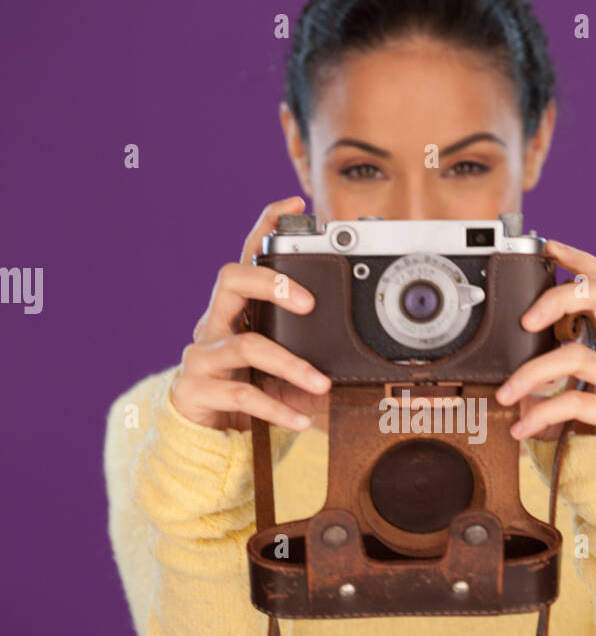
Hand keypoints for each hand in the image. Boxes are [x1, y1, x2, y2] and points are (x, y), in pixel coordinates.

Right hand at [170, 196, 331, 431]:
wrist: (203, 431)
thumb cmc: (245, 388)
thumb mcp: (278, 364)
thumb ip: (306, 353)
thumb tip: (358, 357)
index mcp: (235, 309)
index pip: (247, 256)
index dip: (264, 225)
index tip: (294, 204)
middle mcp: (213, 323)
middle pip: (231, 279)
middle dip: (272, 283)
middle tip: (310, 303)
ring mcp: (201, 355)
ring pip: (246, 345)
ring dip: (290, 365)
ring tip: (321, 384)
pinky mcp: (196, 388)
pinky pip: (242, 394)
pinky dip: (277, 407)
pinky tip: (301, 418)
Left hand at [495, 240, 595, 440]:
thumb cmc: (589, 419)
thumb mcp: (566, 383)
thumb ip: (547, 361)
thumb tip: (500, 353)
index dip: (580, 259)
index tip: (551, 247)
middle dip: (557, 299)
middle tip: (524, 322)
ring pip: (578, 354)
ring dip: (533, 372)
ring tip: (507, 395)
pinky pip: (575, 401)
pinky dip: (540, 413)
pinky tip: (522, 428)